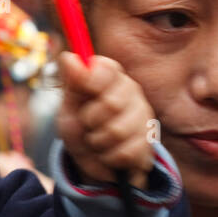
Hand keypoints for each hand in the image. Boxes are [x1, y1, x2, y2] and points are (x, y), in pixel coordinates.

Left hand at [56, 52, 154, 188]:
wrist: (90, 159)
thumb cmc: (80, 125)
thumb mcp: (69, 103)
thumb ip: (72, 81)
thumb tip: (68, 57)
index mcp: (110, 76)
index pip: (105, 69)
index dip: (89, 82)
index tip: (79, 93)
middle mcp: (131, 91)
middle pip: (110, 103)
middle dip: (89, 120)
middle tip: (87, 124)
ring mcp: (143, 116)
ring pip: (117, 131)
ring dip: (97, 142)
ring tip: (96, 140)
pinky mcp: (149, 142)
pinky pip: (126, 152)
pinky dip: (108, 157)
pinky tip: (107, 153)